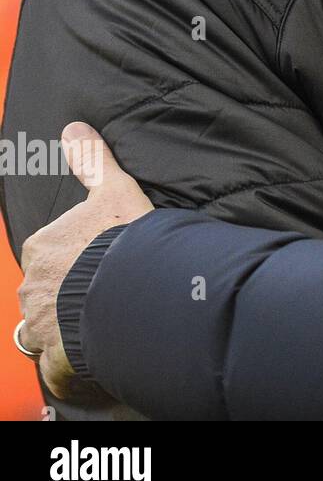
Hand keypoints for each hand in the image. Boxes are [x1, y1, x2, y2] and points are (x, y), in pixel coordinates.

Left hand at [18, 122, 154, 401]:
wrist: (132, 291)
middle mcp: (32, 284)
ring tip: (107, 314)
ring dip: (71, 318)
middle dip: (72, 287)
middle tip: (109, 284)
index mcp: (42, 246)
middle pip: (50, 285)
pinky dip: (73, 350)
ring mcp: (40, 321)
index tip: (104, 256)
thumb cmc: (123, 239)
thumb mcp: (115, 190)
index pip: (54, 249)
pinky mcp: (53, 352)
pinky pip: (58, 354)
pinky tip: (95, 343)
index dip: (82, 251)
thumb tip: (75, 126)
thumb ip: (93, 160)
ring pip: (52, 319)